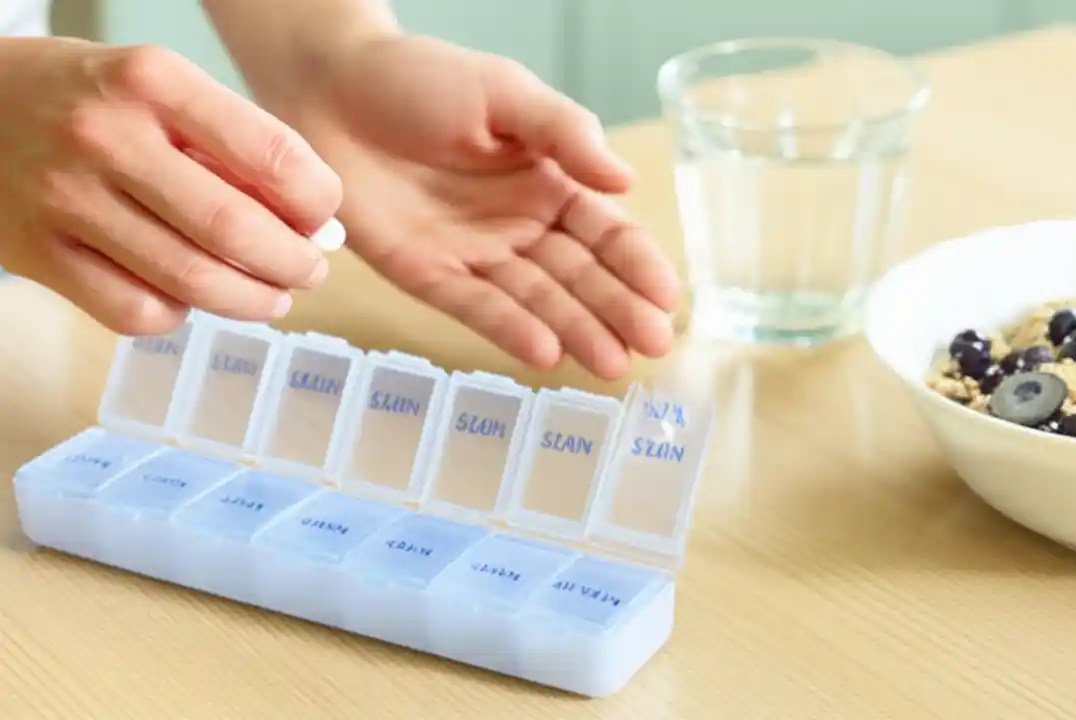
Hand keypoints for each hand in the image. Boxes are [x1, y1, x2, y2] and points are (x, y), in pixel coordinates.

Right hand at [0, 38, 340, 334]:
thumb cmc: (95, 100)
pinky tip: (189, 295)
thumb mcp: (163, 90)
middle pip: (235, 229)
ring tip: (272, 296)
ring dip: (252, 300)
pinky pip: (136, 311)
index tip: (321, 219)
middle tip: (309, 271)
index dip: (316, 202)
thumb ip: (236, 145)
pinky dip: (180, 313)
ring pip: (192, 281)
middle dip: (293, 263)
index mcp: (153, 81)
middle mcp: (106, 136)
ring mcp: (66, 199)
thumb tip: (315, 223)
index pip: (272, 156)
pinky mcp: (38, 253)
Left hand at [256, 35, 680, 379]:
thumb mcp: (507, 95)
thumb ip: (566, 134)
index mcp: (548, 182)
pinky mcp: (425, 273)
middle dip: (618, 311)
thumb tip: (626, 179)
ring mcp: (474, 254)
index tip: (668, 298)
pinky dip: (510, 329)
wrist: (329, 85)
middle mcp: (518, 226)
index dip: (637, 264)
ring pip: (537, 300)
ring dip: (577, 332)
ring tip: (614, 364)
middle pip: (579, 276)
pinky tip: (546, 353)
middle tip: (653, 345)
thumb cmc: (421, 77)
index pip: (606, 232)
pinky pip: (474, 305)